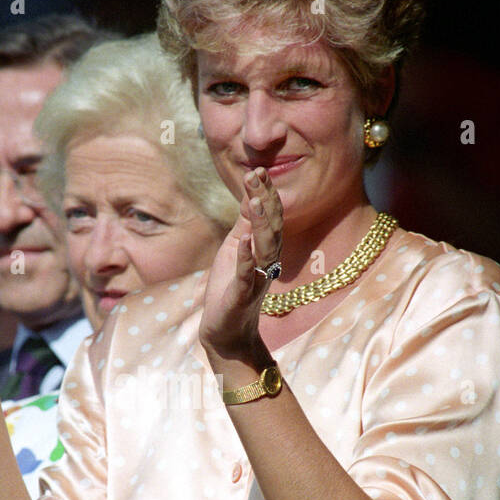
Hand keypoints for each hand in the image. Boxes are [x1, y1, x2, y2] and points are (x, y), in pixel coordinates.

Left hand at [199, 167, 282, 362]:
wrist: (227, 330)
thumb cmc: (231, 288)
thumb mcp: (237, 248)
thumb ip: (246, 224)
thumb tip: (251, 193)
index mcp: (264, 249)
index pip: (270, 216)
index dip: (266, 192)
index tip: (259, 168)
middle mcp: (267, 261)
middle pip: (273, 227)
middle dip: (267, 200)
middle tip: (257, 173)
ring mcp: (257, 279)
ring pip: (264, 248)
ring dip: (261, 224)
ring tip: (255, 201)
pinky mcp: (243, 296)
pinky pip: (248, 275)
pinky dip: (245, 258)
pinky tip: (242, 241)